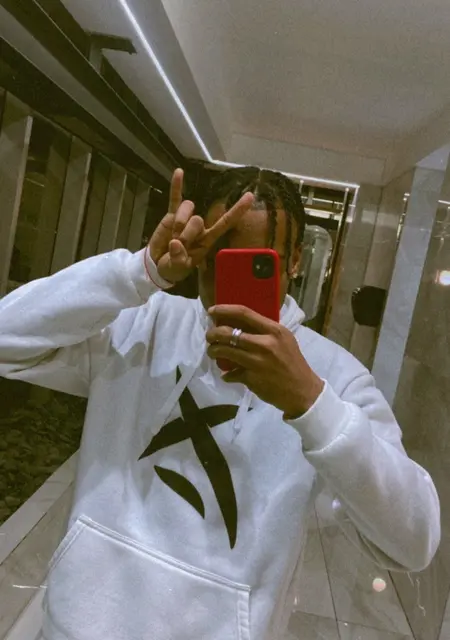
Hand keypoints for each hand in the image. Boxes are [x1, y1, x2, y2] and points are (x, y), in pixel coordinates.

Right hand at [149, 169, 253, 283]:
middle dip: (186, 233)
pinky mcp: (171, 215)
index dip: (237, 211)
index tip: (250, 196)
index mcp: (207, 240)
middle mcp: (200, 227)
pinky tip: (179, 172)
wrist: (158, 264)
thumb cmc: (173, 268)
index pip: (225, 223)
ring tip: (172, 237)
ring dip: (179, 221)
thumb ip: (178, 259)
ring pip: (188, 208)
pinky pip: (175, 198)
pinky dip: (176, 185)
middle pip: (198, 219)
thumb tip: (176, 243)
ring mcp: (186, 219)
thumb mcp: (177, 269)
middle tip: (178, 246)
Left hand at [206, 305, 323, 416]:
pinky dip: (226, 375)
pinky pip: (230, 374)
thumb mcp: (284, 340)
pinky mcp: (251, 378)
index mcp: (274, 331)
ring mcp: (257, 362)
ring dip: (213, 351)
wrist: (302, 391)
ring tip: (212, 352)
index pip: (244, 313)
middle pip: (228, 332)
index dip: (224, 310)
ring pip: (224, 352)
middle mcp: (265, 344)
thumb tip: (238, 325)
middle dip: (213, 333)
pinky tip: (228, 375)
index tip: (212, 311)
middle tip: (209, 336)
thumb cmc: (293, 363)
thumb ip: (264, 331)